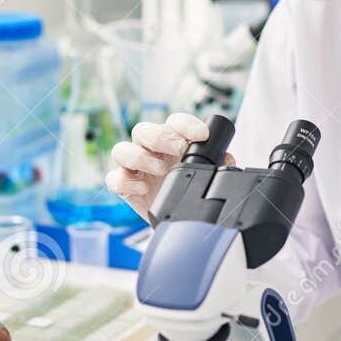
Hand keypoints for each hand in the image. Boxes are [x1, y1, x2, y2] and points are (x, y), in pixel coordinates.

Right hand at [106, 113, 233, 221]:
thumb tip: (227, 159)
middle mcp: (149, 149)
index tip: (202, 135)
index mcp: (171, 140)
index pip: (174, 122)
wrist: (177, 218)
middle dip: (162, 137)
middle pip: (143, 130)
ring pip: (121, 149)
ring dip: (140, 157)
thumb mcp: (204, 175)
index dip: (186, 125)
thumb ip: (216, 164)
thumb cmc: (187, 187)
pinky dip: (126, 182)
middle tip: (180, 149)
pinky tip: (143, 189)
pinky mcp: (123, 185)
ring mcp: (133, 166)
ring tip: (160, 170)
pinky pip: (113, 178)